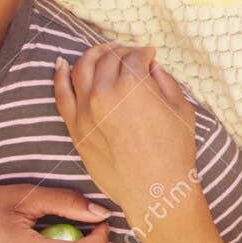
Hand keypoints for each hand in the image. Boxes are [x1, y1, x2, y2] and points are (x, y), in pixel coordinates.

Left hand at [53, 44, 198, 217]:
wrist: (156, 190)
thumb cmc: (175, 152)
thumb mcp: (181, 109)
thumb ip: (165, 81)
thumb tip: (151, 67)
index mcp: (134, 84)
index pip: (134, 56)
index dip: (144, 52)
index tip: (149, 55)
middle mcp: (105, 93)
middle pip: (107, 59)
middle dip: (119, 51)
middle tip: (127, 53)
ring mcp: (85, 110)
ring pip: (81, 69)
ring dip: (92, 55)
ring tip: (101, 53)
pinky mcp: (75, 127)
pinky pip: (61, 94)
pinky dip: (60, 75)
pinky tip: (62, 63)